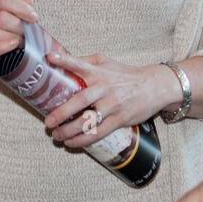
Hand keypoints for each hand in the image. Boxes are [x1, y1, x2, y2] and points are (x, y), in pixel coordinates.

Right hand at [0, 0, 37, 87]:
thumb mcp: (0, 23)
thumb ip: (14, 11)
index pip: (2, 0)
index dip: (21, 6)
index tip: (33, 17)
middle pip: (0, 16)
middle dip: (19, 24)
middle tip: (30, 33)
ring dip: (15, 37)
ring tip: (24, 42)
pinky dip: (4, 47)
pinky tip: (13, 45)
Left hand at [42, 53, 177, 149]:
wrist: (154, 86)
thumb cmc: (126, 75)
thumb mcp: (107, 62)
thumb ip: (87, 61)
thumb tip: (63, 59)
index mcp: (99, 72)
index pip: (79, 64)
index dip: (64, 60)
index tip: (49, 58)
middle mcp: (104, 88)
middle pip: (79, 101)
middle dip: (61, 113)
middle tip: (48, 122)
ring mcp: (112, 105)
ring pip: (87, 121)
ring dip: (69, 131)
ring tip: (56, 136)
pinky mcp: (119, 119)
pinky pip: (98, 133)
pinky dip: (83, 140)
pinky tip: (71, 143)